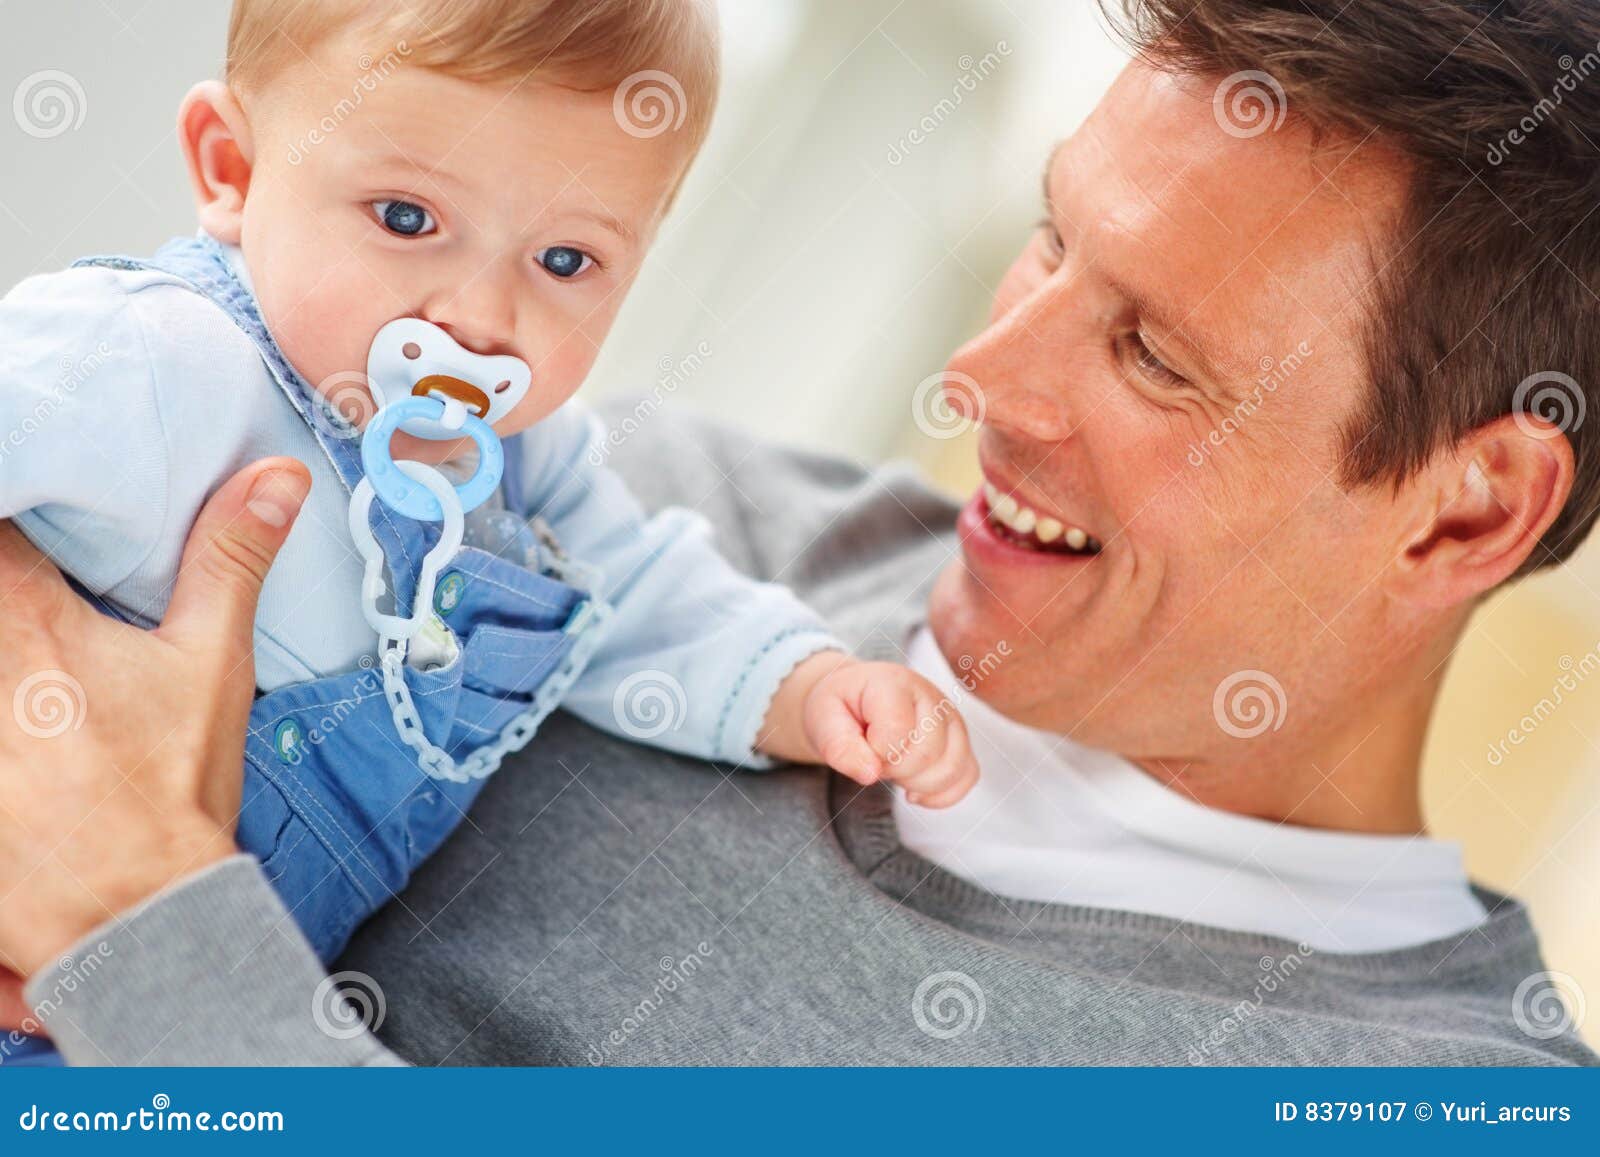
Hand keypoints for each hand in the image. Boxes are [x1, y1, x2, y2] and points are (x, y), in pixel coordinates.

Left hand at [0, 458, 308, 979]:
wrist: (133, 917)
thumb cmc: (171, 791)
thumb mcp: (212, 666)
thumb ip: (230, 561)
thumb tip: (275, 477)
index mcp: (30, 626)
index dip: (17, 509)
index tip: (35, 514)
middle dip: (12, 594)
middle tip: (40, 614)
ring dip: (8, 660)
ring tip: (43, 695)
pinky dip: (0, 721)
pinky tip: (27, 743)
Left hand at [783, 656, 978, 807]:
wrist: (855, 700)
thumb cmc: (841, 708)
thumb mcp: (822, 720)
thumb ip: (837, 747)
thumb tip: (870, 773)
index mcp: (894, 683)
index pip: (897, 732)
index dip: (875, 753)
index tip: (861, 745)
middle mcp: (931, 696)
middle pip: (928, 754)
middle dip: (895, 770)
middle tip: (876, 758)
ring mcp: (951, 719)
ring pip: (952, 769)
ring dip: (918, 784)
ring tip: (895, 769)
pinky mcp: (960, 741)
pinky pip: (967, 777)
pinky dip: (941, 794)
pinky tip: (915, 791)